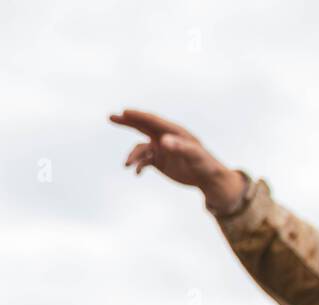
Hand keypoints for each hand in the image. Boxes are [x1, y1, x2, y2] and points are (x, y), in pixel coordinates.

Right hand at [109, 109, 246, 213]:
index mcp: (174, 131)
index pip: (153, 121)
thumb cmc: (205, 164)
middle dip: (127, 122)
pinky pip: (143, 161)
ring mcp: (161, 149)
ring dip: (132, 155)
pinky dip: (138, 166)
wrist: (208, 178)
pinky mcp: (159, 161)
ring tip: (127, 165)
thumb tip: (163, 141)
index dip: (139, 116)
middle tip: (111, 117)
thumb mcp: (194, 155)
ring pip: (140, 148)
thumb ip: (181, 147)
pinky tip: (137, 173)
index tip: (125, 112)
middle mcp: (165, 137)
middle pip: (142, 126)